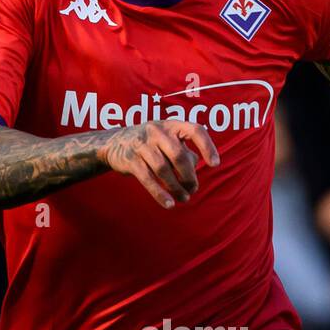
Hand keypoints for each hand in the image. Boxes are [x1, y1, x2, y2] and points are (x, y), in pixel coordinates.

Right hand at [102, 120, 218, 207]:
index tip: (215, 164)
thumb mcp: (168, 142)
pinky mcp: (130, 160)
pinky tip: (169, 204)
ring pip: (163, 169)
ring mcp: (142, 144)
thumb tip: (194, 177)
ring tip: (184, 199)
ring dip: (176, 188)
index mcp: (171, 125)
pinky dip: (159, 193)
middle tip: (193, 189)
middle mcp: (157, 131)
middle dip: (189, 176)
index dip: (207, 147)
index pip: (195, 130)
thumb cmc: (151, 145)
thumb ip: (184, 154)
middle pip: (179, 155)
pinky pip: (148, 179)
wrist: (114, 144)